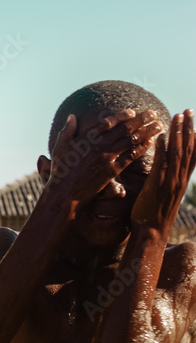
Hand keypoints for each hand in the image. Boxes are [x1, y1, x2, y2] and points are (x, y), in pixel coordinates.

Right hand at [47, 109, 161, 211]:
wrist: (65, 192)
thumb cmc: (61, 170)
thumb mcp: (60, 147)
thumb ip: (67, 130)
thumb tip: (72, 116)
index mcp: (86, 138)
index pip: (108, 122)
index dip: (122, 115)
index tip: (132, 111)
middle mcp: (99, 145)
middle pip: (124, 128)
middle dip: (140, 119)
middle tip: (152, 113)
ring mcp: (107, 157)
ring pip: (130, 140)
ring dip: (146, 131)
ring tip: (157, 125)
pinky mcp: (112, 170)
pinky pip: (130, 156)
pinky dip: (141, 148)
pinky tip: (150, 142)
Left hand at [131, 109, 195, 229]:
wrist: (151, 232)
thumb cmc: (153, 214)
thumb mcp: (164, 193)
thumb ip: (167, 179)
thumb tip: (165, 168)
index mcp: (182, 179)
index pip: (194, 153)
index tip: (195, 121)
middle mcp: (180, 178)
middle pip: (188, 148)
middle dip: (189, 128)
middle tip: (188, 110)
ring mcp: (170, 181)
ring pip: (178, 153)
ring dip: (178, 133)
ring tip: (177, 116)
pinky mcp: (158, 185)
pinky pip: (162, 164)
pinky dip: (164, 149)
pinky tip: (162, 137)